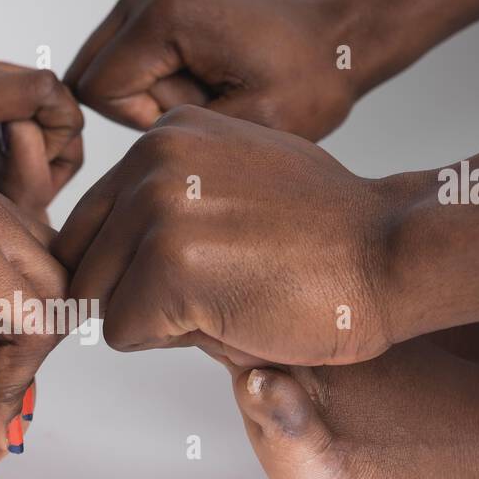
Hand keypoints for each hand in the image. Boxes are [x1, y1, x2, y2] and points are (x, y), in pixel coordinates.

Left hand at [0, 50, 83, 211]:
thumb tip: (5, 252)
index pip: (49, 96)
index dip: (61, 145)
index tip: (41, 186)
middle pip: (52, 101)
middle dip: (54, 153)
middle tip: (30, 202)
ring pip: (28, 103)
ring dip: (30, 149)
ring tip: (4, 198)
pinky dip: (4, 142)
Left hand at [53, 106, 397, 366]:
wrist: (393, 252)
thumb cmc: (326, 231)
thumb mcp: (234, 181)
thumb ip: (167, 200)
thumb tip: (95, 257)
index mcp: (164, 134)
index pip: (93, 221)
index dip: (128, 265)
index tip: (190, 274)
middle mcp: (150, 159)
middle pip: (84, 260)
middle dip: (132, 294)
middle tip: (211, 295)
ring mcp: (156, 209)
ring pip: (97, 299)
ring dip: (150, 320)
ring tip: (225, 300)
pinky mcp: (166, 267)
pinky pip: (121, 333)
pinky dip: (169, 343)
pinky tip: (231, 317)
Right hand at [65, 0, 358, 139]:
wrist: (338, 40)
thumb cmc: (307, 85)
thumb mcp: (241, 126)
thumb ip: (166, 134)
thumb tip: (105, 146)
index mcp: (164, 13)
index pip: (99, 92)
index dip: (143, 119)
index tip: (200, 112)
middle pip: (92, 76)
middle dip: (139, 103)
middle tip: (204, 100)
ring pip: (105, 67)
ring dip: (148, 90)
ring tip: (209, 85)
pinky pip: (124, 55)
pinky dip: (155, 75)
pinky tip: (203, 73)